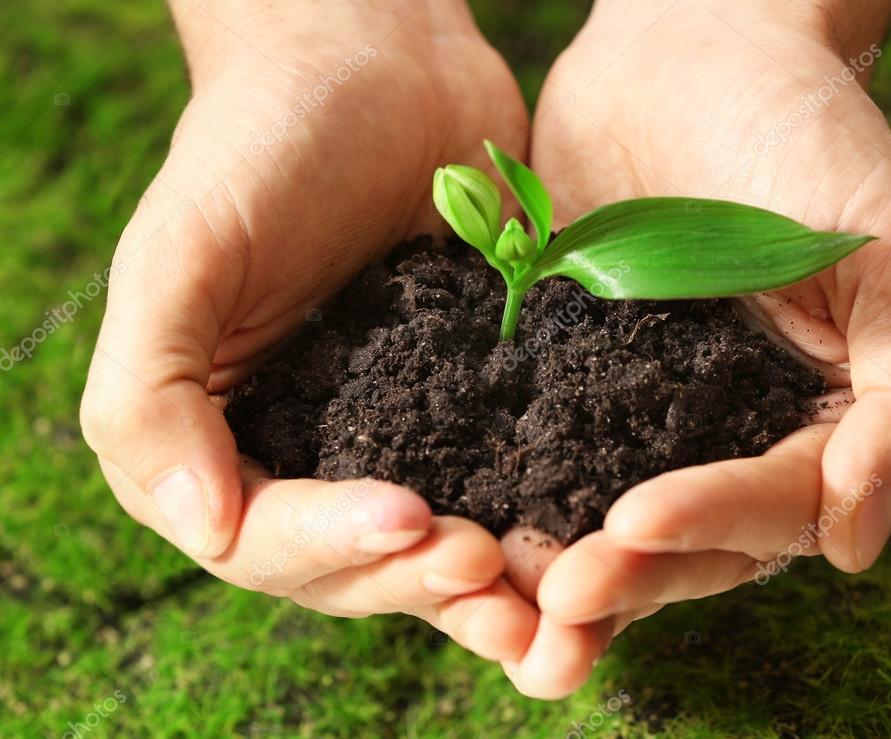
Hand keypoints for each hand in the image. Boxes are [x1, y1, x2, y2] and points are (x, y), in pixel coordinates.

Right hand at [80, 0, 537, 660]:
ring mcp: (390, 438)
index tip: (411, 515)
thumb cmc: (265, 141)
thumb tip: (197, 525)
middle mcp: (299, 455)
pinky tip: (579, 539)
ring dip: (485, 586)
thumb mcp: (182, 252)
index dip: (330, 544)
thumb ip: (151, 391)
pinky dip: (531, 522)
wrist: (377, 64)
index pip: (258, 536)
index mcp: (214, 436)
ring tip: (547, 600)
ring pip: (429, 548)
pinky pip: (496, 484)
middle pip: (351, 565)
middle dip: (416, 579)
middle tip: (486, 566)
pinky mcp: (466, 409)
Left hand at [510, 0, 890, 691]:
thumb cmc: (803, 134)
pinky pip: (542, 452)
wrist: (685, 52)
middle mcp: (732, 436)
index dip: (713, 525)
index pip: (776, 506)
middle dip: (630, 574)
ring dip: (564, 564)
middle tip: (556, 598)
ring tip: (503, 597)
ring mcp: (644, 414)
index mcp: (821, 420)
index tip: (634, 523)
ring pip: (612, 518)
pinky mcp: (569, 381)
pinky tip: (465, 522)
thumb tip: (863, 540)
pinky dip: (511, 494)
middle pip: (690, 540)